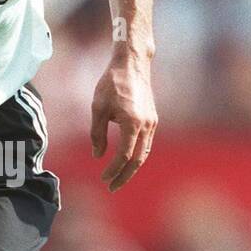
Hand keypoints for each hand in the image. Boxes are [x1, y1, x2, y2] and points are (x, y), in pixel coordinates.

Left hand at [90, 55, 157, 190]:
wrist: (132, 64)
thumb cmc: (112, 83)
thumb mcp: (98, 108)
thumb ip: (97, 134)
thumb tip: (98, 155)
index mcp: (132, 123)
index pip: (124, 155)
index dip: (113, 169)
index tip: (103, 178)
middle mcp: (146, 125)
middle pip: (138, 160)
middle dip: (125, 176)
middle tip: (112, 187)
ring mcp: (152, 122)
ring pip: (144, 152)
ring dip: (132, 167)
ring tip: (119, 177)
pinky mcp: (153, 118)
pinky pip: (146, 142)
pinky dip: (137, 154)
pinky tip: (126, 159)